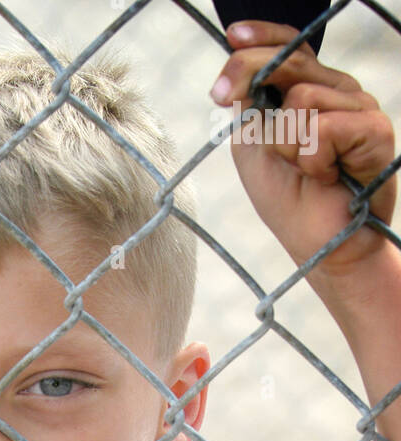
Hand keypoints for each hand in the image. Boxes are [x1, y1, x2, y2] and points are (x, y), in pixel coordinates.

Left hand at [210, 21, 395, 280]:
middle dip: (252, 75)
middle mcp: (337, 92)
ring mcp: (359, 107)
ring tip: (309, 172)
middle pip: (292, 61)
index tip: (233, 37)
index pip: (291, 47)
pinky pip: (324, 128)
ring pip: (303, 98)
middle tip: (222, 98)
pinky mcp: (375, 129)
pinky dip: (313, 160)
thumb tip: (243, 73)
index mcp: (310, 91)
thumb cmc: (290, 202)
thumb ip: (251, 108)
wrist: (324, 246)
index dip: (262, 38)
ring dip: (290, 145)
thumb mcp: (255, 150)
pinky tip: (329, 177)